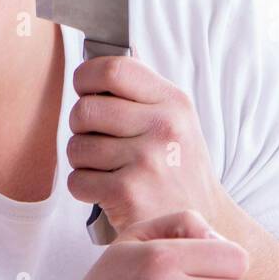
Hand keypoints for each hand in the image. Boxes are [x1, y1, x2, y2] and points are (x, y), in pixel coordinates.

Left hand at [66, 54, 228, 233]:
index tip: (86, 91)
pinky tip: (106, 191)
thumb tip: (97, 58)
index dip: (86, 78)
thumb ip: (141, 92)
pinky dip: (84, 188)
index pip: (113, 69)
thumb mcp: (176, 119)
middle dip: (80, 126)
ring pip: (76, 147)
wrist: (203, 221)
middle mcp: (163, 127)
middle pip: (84, 109)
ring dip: (82, 160)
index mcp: (173, 102)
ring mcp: (146, 160)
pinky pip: (77, 180)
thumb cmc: (179, 167)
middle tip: (96, 139)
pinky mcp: (128, 193)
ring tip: (107, 168)